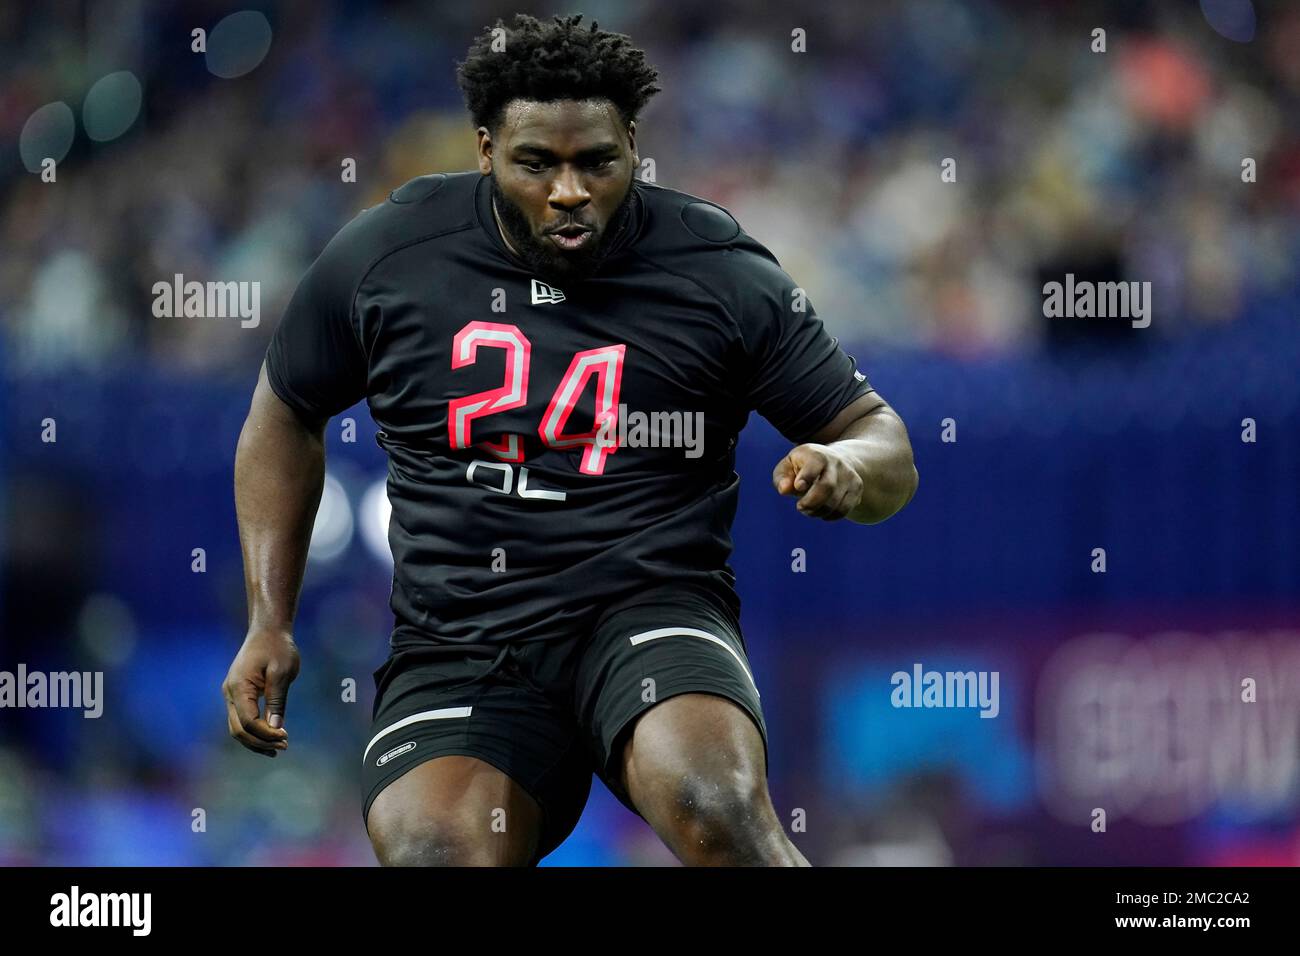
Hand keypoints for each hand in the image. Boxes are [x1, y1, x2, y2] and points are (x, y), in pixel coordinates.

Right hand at [221, 628, 298, 756]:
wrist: (268, 630)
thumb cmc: (277, 648)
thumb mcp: (282, 672)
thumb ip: (277, 700)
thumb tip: (276, 727)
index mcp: (239, 688)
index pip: (247, 722)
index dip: (265, 734)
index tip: (286, 737)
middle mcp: (230, 694)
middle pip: (238, 730)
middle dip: (260, 742)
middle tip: (284, 747)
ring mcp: (231, 695)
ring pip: (237, 728)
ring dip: (256, 741)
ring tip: (278, 748)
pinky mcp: (238, 694)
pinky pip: (241, 719)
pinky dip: (253, 732)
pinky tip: (270, 737)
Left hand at [771, 443, 863, 520]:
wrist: (835, 460)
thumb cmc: (803, 466)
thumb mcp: (788, 466)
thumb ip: (782, 478)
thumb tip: (784, 489)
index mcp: (817, 455)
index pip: (815, 464)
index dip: (807, 477)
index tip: (798, 487)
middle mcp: (836, 463)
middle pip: (827, 487)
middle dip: (811, 502)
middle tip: (800, 507)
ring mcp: (849, 476)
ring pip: (836, 502)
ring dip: (818, 511)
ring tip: (808, 509)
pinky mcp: (856, 489)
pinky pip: (844, 509)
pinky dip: (830, 516)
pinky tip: (821, 512)